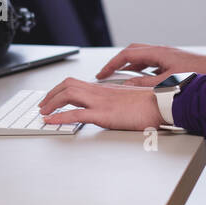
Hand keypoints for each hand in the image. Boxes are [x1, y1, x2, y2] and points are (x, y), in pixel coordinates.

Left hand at [37, 77, 163, 130]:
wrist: (162, 104)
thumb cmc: (151, 104)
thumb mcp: (129, 101)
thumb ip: (117, 102)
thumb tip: (113, 109)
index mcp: (105, 89)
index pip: (76, 83)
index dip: (60, 89)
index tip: (52, 98)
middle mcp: (100, 92)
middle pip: (67, 85)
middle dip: (51, 94)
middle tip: (43, 105)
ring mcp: (101, 102)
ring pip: (68, 94)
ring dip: (51, 103)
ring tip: (43, 112)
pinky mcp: (104, 114)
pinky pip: (76, 113)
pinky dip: (60, 117)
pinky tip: (51, 121)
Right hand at [94, 44, 205, 86]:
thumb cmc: (197, 74)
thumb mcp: (167, 82)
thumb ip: (145, 85)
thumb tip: (127, 87)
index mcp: (157, 52)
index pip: (127, 55)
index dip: (112, 64)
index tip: (102, 73)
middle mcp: (161, 51)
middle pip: (132, 53)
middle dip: (118, 63)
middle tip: (107, 74)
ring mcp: (166, 56)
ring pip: (142, 59)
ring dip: (130, 67)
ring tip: (120, 79)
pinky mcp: (172, 62)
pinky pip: (151, 64)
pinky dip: (142, 71)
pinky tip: (141, 82)